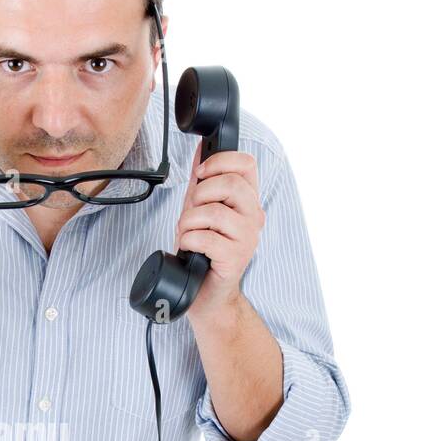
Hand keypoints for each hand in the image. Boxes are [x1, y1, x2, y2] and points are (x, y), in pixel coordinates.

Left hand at [173, 139, 265, 318]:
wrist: (205, 292)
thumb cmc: (202, 251)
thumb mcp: (200, 209)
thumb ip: (202, 181)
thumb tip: (200, 148)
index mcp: (248, 201)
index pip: (247, 163)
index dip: (220, 162)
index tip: (200, 175)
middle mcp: (253, 217)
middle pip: (230, 184)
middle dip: (200, 194)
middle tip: (192, 212)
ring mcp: (248, 238)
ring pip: (214, 212)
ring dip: (189, 222)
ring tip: (188, 234)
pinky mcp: (236, 259)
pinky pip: (206, 238)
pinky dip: (189, 240)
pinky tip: (190, 248)